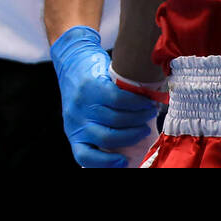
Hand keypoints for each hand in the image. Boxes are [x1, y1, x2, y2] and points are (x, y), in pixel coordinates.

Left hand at [50, 26, 158, 167]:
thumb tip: (131, 148)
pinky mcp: (93, 86)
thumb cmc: (84, 92)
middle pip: (109, 137)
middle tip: (145, 130)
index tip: (124, 161)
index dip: (105, 163)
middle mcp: (76, 120)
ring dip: (139, 118)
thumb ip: (99, 130)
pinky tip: (145, 102)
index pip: (84, 155)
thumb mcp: (84, 116)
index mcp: (74, 132)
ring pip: (117, 119)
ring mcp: (84, 103)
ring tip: (149, 113)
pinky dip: (136, 103)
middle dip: (132, 135)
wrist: (72, 57)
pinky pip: (119, 100)